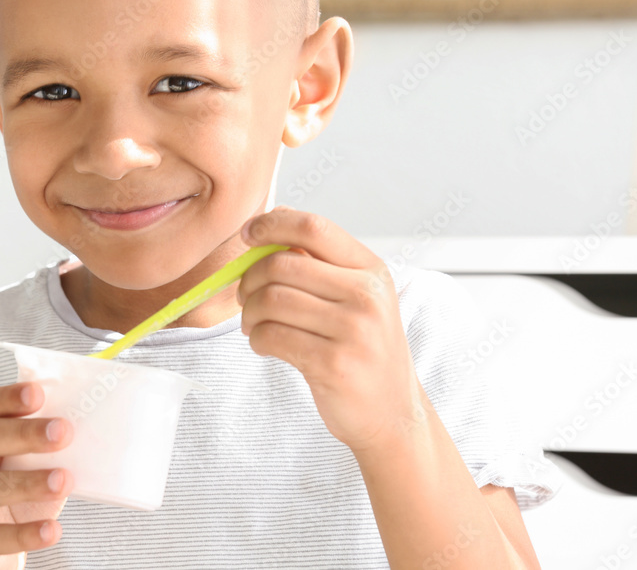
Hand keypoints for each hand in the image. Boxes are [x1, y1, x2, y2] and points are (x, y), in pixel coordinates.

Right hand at [0, 382, 74, 569]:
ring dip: (27, 483)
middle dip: (24, 433)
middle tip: (64, 433)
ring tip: (63, 482)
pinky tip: (52, 531)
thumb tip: (97, 421)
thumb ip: (50, 446)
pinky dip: (23, 534)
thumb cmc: (15, 500)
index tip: (38, 393)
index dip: (7, 397)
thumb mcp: (29, 467)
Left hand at [235, 206, 426, 453]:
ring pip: (271, 300)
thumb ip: (320, 263)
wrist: (391, 413)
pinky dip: (256, 339)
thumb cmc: (363, 350)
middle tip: (245, 297)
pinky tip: (264, 345)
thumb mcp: (357, 298)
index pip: (313, 228)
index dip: (271, 224)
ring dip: (250, 313)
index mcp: (371, 270)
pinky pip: (272, 336)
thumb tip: (271, 224)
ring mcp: (353, 330)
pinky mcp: (334, 364)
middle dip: (249, 279)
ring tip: (254, 325)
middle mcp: (367, 295)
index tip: (247, 233)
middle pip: (281, 265)